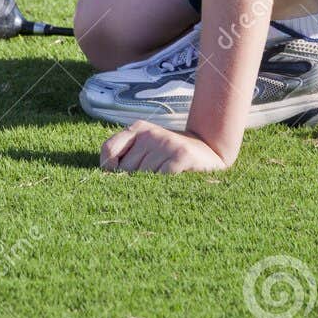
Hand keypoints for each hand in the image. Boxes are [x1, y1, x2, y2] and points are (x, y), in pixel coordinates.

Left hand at [99, 121, 228, 174]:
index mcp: (139, 128)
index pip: (109, 149)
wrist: (209, 152)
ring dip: (149, 187)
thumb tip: (108, 174)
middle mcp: (150, 133)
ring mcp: (166, 143)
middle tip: (148, 183)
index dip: (108, 168)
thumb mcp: (148, 149)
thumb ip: (127, 157)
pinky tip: (170, 185)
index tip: (119, 178)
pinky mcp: (181, 156)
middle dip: (132, 181)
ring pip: (142, 176)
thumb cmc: (171, 155)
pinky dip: (162, 188)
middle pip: (125, 168)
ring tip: (161, 184)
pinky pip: (160, 179)